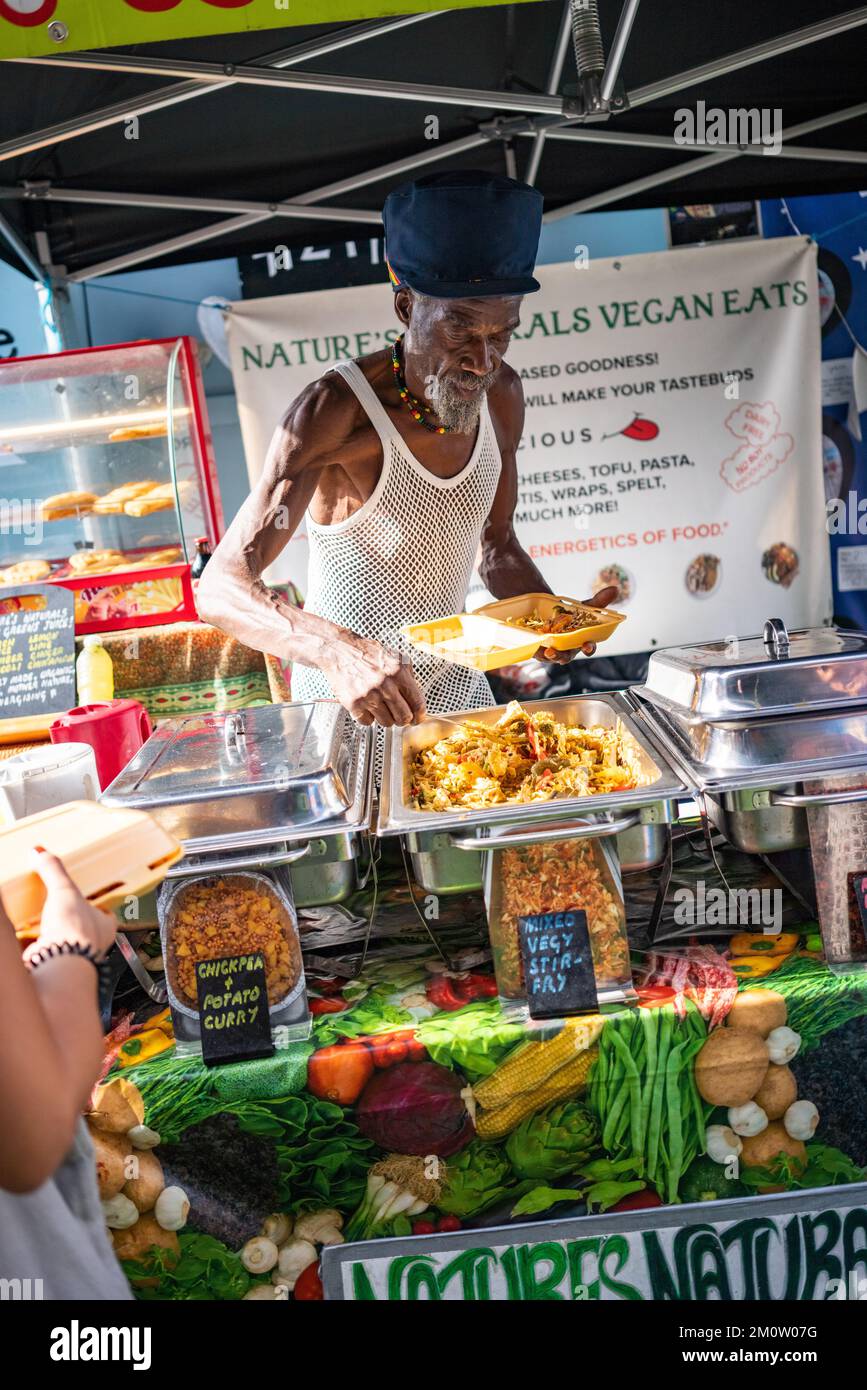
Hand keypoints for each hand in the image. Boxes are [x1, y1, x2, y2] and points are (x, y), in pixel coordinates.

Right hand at [23, 849, 117, 963]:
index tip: (92, 898)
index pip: (107, 914)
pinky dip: (42, 948)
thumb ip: (53, 870)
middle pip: (88, 929)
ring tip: (48, 924)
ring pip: (69, 944)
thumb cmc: (75, 931)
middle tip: (66, 910)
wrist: (60, 962)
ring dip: (59, 936)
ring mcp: (75, 956)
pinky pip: (50, 954)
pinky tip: (34, 942)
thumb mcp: (64, 890)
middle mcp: (93, 943)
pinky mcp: (57, 965)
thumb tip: (41, 852)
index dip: (99, 906)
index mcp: (105, 925)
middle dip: (77, 921)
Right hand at [324, 634, 426, 726]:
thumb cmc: (367, 653)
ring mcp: (369, 696)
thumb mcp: (396, 657)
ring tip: (380, 705)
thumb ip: (409, 676)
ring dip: (386, 717)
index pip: (417, 703)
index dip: (420, 715)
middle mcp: (385, 685)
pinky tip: (367, 705)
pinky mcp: (354, 704)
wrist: (340, 650)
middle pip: (403, 717)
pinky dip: (368, 717)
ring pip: (387, 723)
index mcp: (399, 673)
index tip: (418, 718)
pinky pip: (368, 722)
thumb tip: (416, 700)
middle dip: (403, 719)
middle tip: (400, 716)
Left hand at [537, 585, 620, 664]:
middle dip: (562, 657)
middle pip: (566, 657)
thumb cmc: (574, 614)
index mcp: (582, 642)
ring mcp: (551, 650)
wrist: (552, 611)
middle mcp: (567, 649)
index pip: (588, 648)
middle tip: (559, 655)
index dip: (589, 648)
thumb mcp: (586, 607)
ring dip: (548, 656)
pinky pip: (536, 651)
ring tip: (546, 651)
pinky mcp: (538, 647)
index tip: (587, 646)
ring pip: (550, 657)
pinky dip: (535, 648)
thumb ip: (600, 601)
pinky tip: (534, 644)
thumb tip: (615, 589)